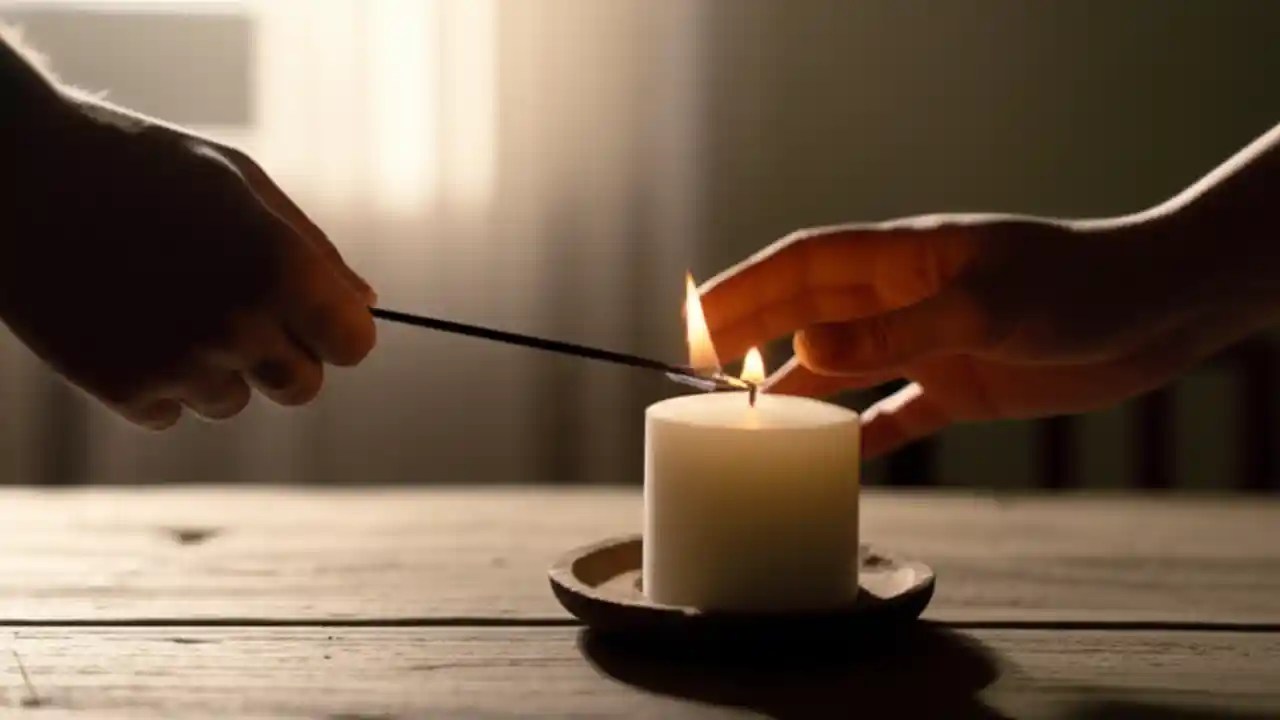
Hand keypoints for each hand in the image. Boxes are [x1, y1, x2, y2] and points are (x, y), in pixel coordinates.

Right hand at [0, 95, 376, 428]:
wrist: (16, 174)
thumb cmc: (142, 166)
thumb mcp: (242, 183)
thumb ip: (314, 251)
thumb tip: (366, 305)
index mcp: (281, 269)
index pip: (354, 345)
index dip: (337, 330)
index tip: (314, 315)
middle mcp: (240, 326)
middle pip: (303, 387)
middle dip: (286, 356)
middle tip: (241, 309)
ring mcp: (181, 364)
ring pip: (234, 401)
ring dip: (217, 367)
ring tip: (167, 300)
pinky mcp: (125, 391)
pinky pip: (173, 411)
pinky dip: (159, 379)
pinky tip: (127, 320)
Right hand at [699, 211, 1276, 458]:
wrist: (1158, 312)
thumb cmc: (1077, 288)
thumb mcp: (983, 308)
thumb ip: (893, 332)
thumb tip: (800, 350)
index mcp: (902, 258)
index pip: (802, 266)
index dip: (744, 289)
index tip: (693, 320)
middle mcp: (905, 298)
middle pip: (808, 316)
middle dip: (753, 338)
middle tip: (695, 373)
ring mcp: (931, 343)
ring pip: (843, 369)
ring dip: (797, 392)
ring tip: (746, 425)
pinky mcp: (962, 387)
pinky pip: (895, 416)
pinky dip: (861, 438)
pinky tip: (833, 463)